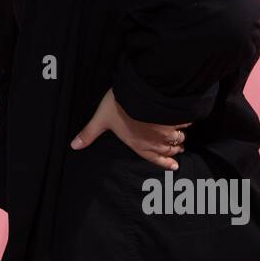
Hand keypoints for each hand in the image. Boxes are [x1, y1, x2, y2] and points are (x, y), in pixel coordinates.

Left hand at [70, 88, 190, 169]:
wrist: (140, 94)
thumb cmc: (119, 108)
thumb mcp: (100, 120)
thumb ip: (89, 134)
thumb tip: (74, 146)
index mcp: (138, 144)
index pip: (154, 158)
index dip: (165, 163)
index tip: (175, 166)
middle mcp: (155, 141)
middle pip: (170, 150)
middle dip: (174, 150)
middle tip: (179, 150)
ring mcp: (168, 129)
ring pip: (178, 138)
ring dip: (180, 138)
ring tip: (181, 137)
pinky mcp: (176, 117)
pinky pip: (185, 122)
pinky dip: (185, 122)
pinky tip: (185, 120)